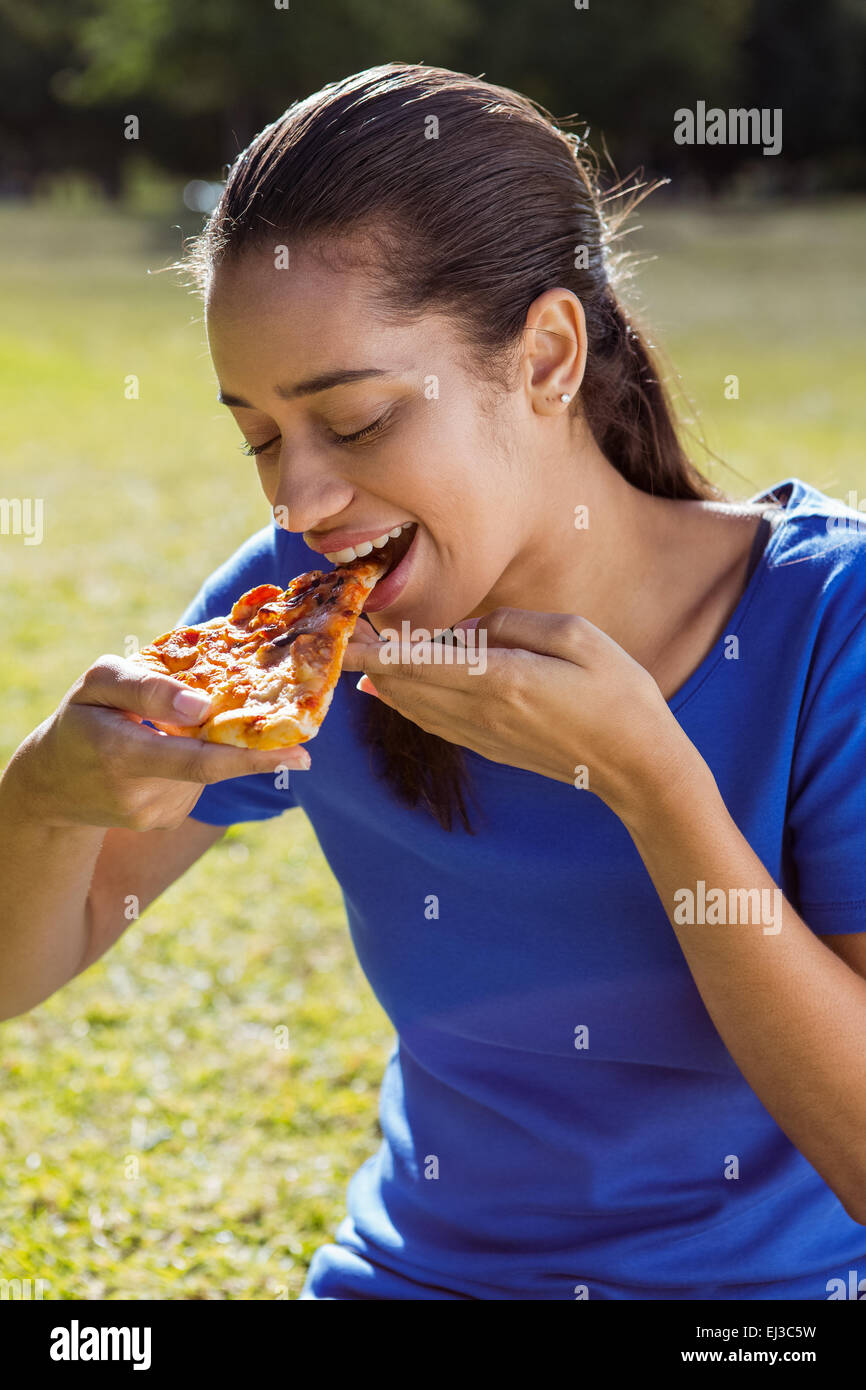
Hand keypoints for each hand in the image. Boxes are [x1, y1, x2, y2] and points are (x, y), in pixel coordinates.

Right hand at [12, 654, 310, 831]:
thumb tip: (205, 706)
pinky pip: (197, 783)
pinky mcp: (164, 821)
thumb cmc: (80, 719)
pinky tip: (163, 755)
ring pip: (207, 770)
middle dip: (247, 746)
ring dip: (206, 746)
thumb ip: (149, 687)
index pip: (200, 760)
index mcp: (123, 753)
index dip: (253, 758)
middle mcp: (141, 794)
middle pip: (213, 763)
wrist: (50, 786)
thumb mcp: (99, 684)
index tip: (300, 754)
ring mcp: (154, 815)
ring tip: (167, 732)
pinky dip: (194, 762)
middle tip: (289, 737)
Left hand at [342, 608, 700, 819]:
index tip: (337, 634)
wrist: (638, 766)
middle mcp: (482, 712)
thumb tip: (466, 631)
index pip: (417, 660)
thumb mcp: (576, 635)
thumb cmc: (619, 692)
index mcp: (501, 679)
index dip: (371, 648)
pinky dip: (405, 701)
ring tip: (357, 654)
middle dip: (368, 660)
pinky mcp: (490, 749)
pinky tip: (389, 689)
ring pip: (412, 706)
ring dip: (382, 680)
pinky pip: (432, 721)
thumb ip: (513, 624)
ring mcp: (483, 736)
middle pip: (404, 684)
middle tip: (339, 632)